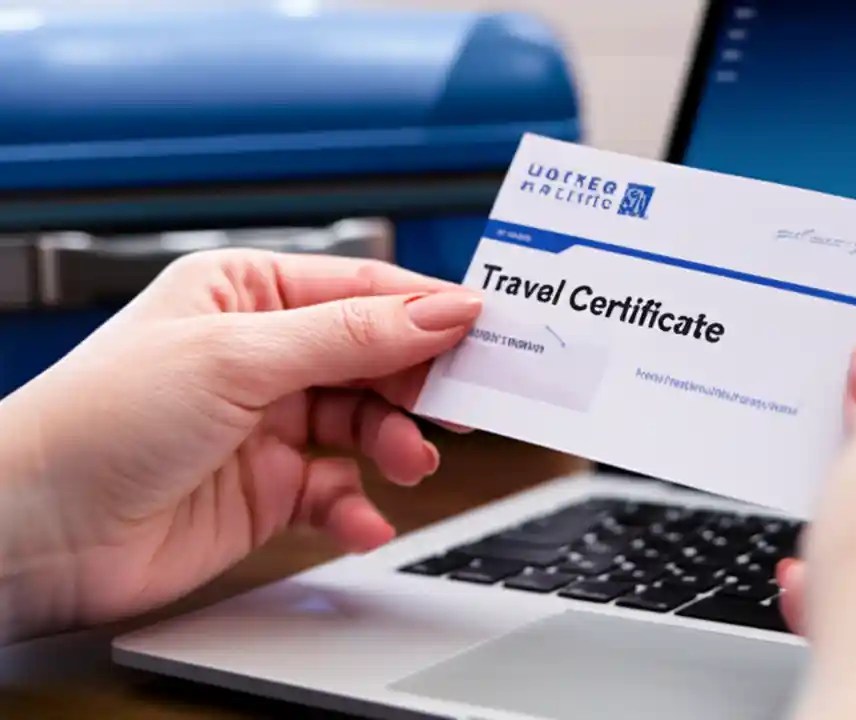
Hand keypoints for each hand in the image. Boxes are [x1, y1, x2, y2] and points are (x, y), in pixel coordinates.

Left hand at [0, 250, 480, 640]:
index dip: (426, 311)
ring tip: (406, 463)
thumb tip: (442, 311)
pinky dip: (360, 505)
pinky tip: (366, 518)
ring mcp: (268, 423)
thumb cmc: (99, 421)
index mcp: (247, 294)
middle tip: (460, 407)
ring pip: (367, 424)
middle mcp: (263, 354)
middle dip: (418, 384)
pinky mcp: (270, 489)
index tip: (485, 331)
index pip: (361, 291)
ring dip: (395, 445)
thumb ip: (353, 337)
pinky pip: (339, 489)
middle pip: (375, 358)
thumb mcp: (239, 358)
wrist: (36, 533)